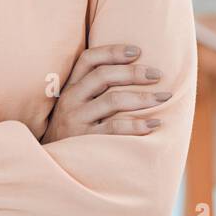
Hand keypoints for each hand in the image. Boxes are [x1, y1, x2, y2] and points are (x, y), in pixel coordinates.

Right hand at [42, 44, 168, 143]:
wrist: (50, 164)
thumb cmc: (72, 129)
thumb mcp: (75, 105)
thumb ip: (93, 89)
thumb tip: (135, 70)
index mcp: (70, 86)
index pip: (88, 59)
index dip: (112, 51)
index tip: (137, 51)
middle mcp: (71, 100)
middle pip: (103, 76)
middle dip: (134, 72)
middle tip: (158, 74)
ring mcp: (77, 120)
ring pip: (113, 100)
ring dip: (142, 97)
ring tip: (164, 97)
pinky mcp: (85, 141)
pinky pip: (115, 128)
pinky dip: (137, 125)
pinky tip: (154, 123)